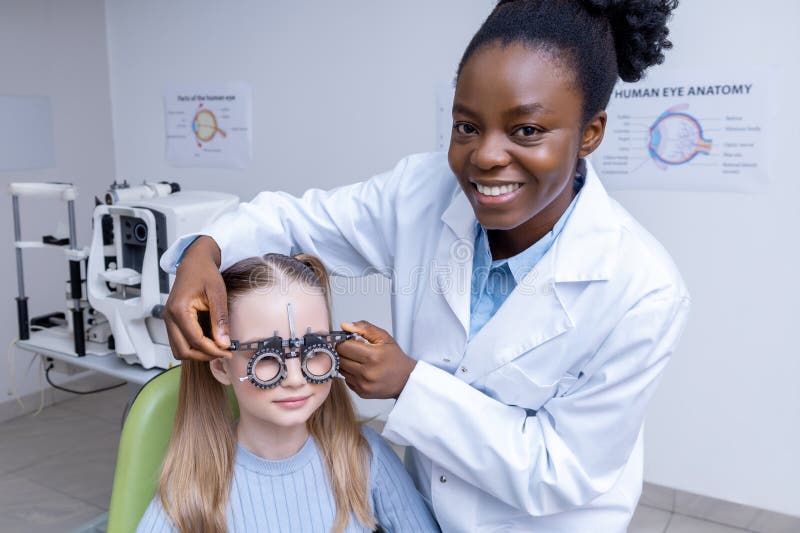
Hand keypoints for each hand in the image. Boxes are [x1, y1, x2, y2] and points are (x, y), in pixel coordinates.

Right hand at [162, 236, 230, 360]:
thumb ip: (220, 319)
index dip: (212, 350)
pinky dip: (194, 346)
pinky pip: (180, 342)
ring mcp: (168, 320)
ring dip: (197, 353)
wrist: (194, 262)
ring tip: (217, 347)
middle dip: (203, 355)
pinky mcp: (172, 321)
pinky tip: (210, 341)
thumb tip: (224, 343)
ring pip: (179, 349)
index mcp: (179, 309)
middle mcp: (169, 316)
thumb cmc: (205, 273)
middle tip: (223, 353)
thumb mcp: (218, 293)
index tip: (228, 351)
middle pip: (182, 350)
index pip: (194, 340)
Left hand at [337, 321, 416, 398]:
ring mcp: (363, 384)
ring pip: (341, 369)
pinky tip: (360, 370)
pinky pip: (346, 379)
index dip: (343, 341)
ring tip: (358, 359)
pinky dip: (350, 373)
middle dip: (344, 351)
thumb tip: (345, 326)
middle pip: (340, 358)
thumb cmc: (395, 358)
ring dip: (345, 362)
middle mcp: (367, 372)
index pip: (343, 347)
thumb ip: (364, 328)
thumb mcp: (384, 337)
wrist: (406, 379)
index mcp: (373, 356)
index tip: (349, 340)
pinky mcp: (361, 393)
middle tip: (354, 349)